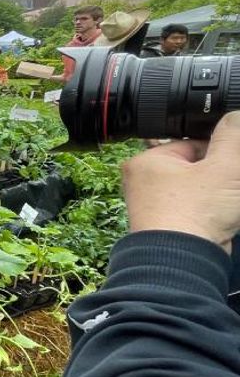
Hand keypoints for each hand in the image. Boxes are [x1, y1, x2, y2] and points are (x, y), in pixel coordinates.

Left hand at [123, 111, 239, 250]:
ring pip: (200, 189)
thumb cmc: (193, 213)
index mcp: (148, 161)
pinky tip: (226, 215)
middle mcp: (145, 182)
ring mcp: (156, 206)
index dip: (222, 149)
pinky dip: (214, 210)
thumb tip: (236, 116)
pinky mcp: (169, 225)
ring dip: (222, 192)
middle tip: (232, 183)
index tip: (234, 161)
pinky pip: (197, 209)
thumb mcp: (223, 166)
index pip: (193, 142)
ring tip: (229, 201)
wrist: (183, 261)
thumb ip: (232, 137)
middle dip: (223, 172)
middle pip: (197, 167)